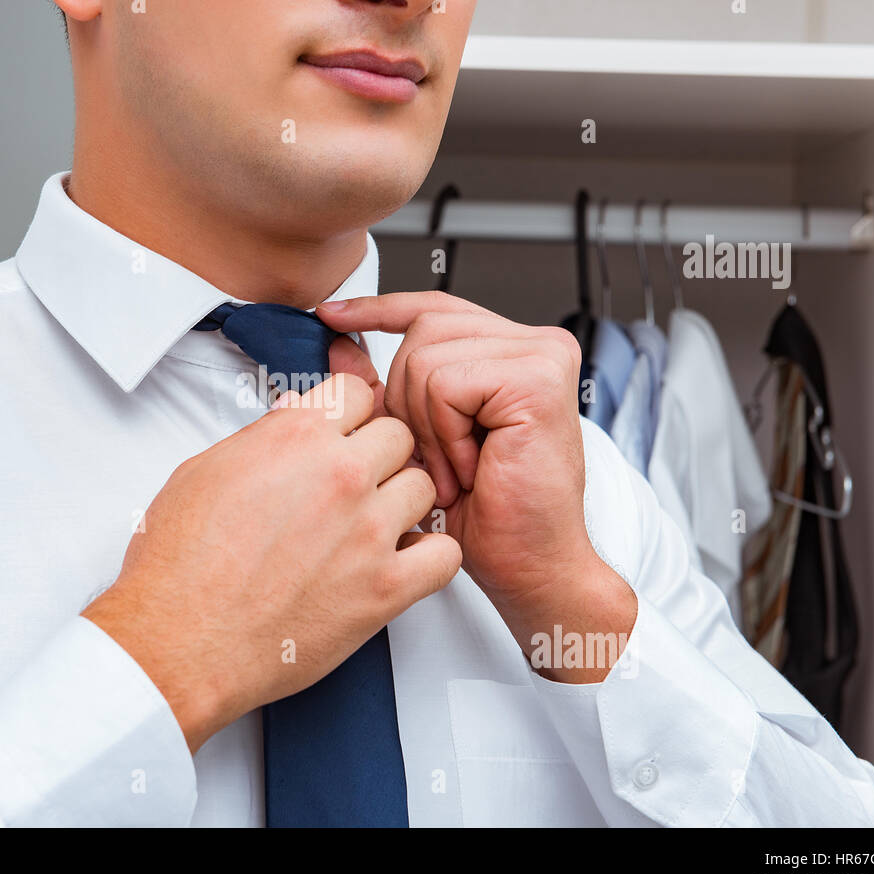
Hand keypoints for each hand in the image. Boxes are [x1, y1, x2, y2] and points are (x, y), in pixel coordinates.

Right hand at [82, 372, 461, 750]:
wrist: (179, 642)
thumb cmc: (180, 567)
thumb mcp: (206, 469)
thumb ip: (264, 440)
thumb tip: (292, 428)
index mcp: (295, 437)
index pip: (359, 392)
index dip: (350, 415)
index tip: (344, 434)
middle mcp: (339, 476)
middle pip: (398, 436)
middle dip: (377, 455)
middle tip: (354, 483)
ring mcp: (368, 532)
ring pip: (424, 487)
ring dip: (401, 502)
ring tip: (372, 524)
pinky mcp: (385, 588)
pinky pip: (445, 554)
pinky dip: (430, 556)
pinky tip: (402, 561)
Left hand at [318, 292, 635, 681]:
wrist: (528, 566)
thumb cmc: (486, 515)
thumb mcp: (418, 439)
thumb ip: (384, 387)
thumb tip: (338, 343)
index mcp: (510, 350)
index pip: (431, 307)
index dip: (377, 310)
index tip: (331, 317)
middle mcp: (534, 343)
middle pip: (423, 329)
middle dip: (405, 398)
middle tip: (432, 459)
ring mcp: (542, 356)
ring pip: (428, 356)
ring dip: (425, 425)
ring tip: (455, 469)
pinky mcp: (538, 378)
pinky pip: (448, 383)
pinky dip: (444, 433)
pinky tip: (470, 467)